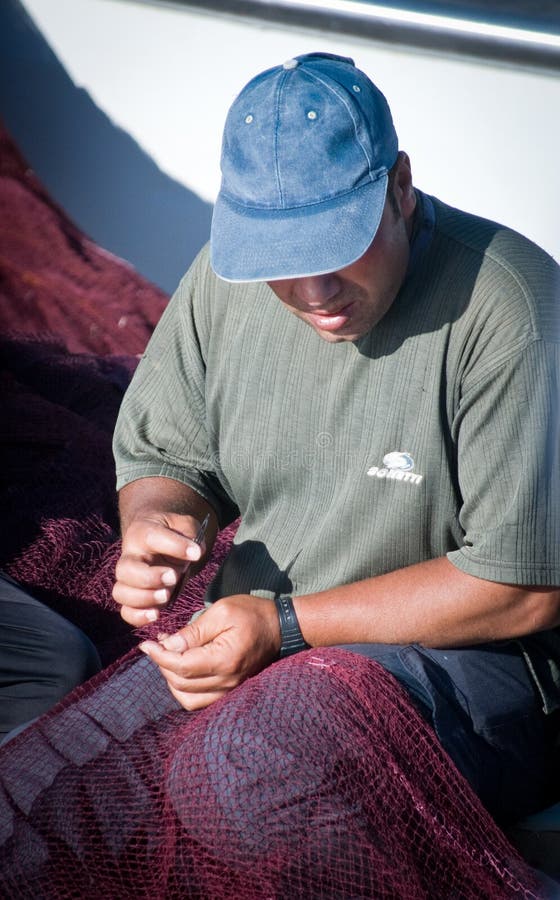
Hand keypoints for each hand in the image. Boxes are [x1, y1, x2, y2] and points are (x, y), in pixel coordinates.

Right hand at [113, 513, 205, 625]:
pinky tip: (156, 614)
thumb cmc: (173, 532)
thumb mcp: (184, 525)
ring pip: (121, 592)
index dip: (174, 546)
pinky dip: (138, 616)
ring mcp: (128, 579)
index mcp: (141, 533)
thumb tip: (195, 553)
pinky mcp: (133, 597)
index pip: (150, 537)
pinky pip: (125, 611)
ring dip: (143, 598)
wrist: (160, 540)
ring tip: (166, 595)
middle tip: (174, 577)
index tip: (196, 554)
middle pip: (125, 569)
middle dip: (150, 577)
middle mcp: (129, 556)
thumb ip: (190, 534)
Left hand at [138, 594, 280, 708]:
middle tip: (157, 645)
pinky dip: (185, 689)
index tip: (147, 644)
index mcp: (224, 660)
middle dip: (163, 665)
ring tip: (168, 657)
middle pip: (180, 684)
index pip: (181, 666)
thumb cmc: (252, 614)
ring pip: (187, 699)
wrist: (281, 628)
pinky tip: (181, 669)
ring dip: (171, 680)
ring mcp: (230, 689)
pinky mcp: (230, 690)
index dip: (159, 656)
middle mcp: (227, 681)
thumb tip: (168, 645)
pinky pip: (200, 701)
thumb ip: (193, 631)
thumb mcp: (221, 612)